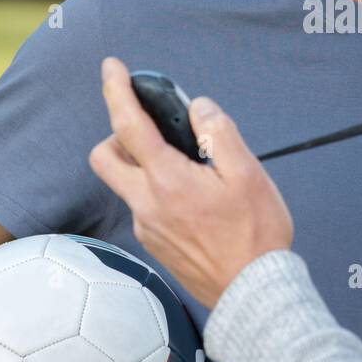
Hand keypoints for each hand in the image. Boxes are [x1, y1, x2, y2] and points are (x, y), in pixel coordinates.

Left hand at [89, 57, 293, 308]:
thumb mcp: (248, 174)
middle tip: (151, 127)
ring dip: (142, 163)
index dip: (116, 90)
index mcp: (167, 181)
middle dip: (117, 133)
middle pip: (105, 157)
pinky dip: (159, 190)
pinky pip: (144, 206)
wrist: (253, 294)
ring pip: (126, 183)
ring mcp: (147, 228)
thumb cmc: (256, 235)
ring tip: (188, 166)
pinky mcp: (155, 246)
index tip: (111, 67)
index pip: (129, 125)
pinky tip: (195, 198)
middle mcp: (147, 205)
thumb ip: (219, 133)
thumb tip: (198, 108)